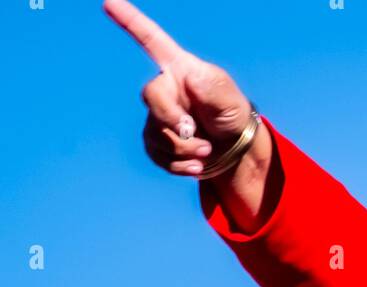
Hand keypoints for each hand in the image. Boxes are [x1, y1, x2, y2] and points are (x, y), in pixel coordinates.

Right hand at [103, 0, 255, 175]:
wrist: (235, 149)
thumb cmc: (232, 114)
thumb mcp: (230, 98)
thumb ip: (212, 88)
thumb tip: (189, 79)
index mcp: (179, 69)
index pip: (151, 40)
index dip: (130, 21)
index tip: (109, 2)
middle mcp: (165, 90)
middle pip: (150, 97)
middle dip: (170, 118)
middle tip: (192, 132)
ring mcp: (159, 117)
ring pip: (155, 133)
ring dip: (183, 149)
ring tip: (207, 151)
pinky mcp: (159, 143)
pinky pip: (158, 156)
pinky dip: (178, 165)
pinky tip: (197, 166)